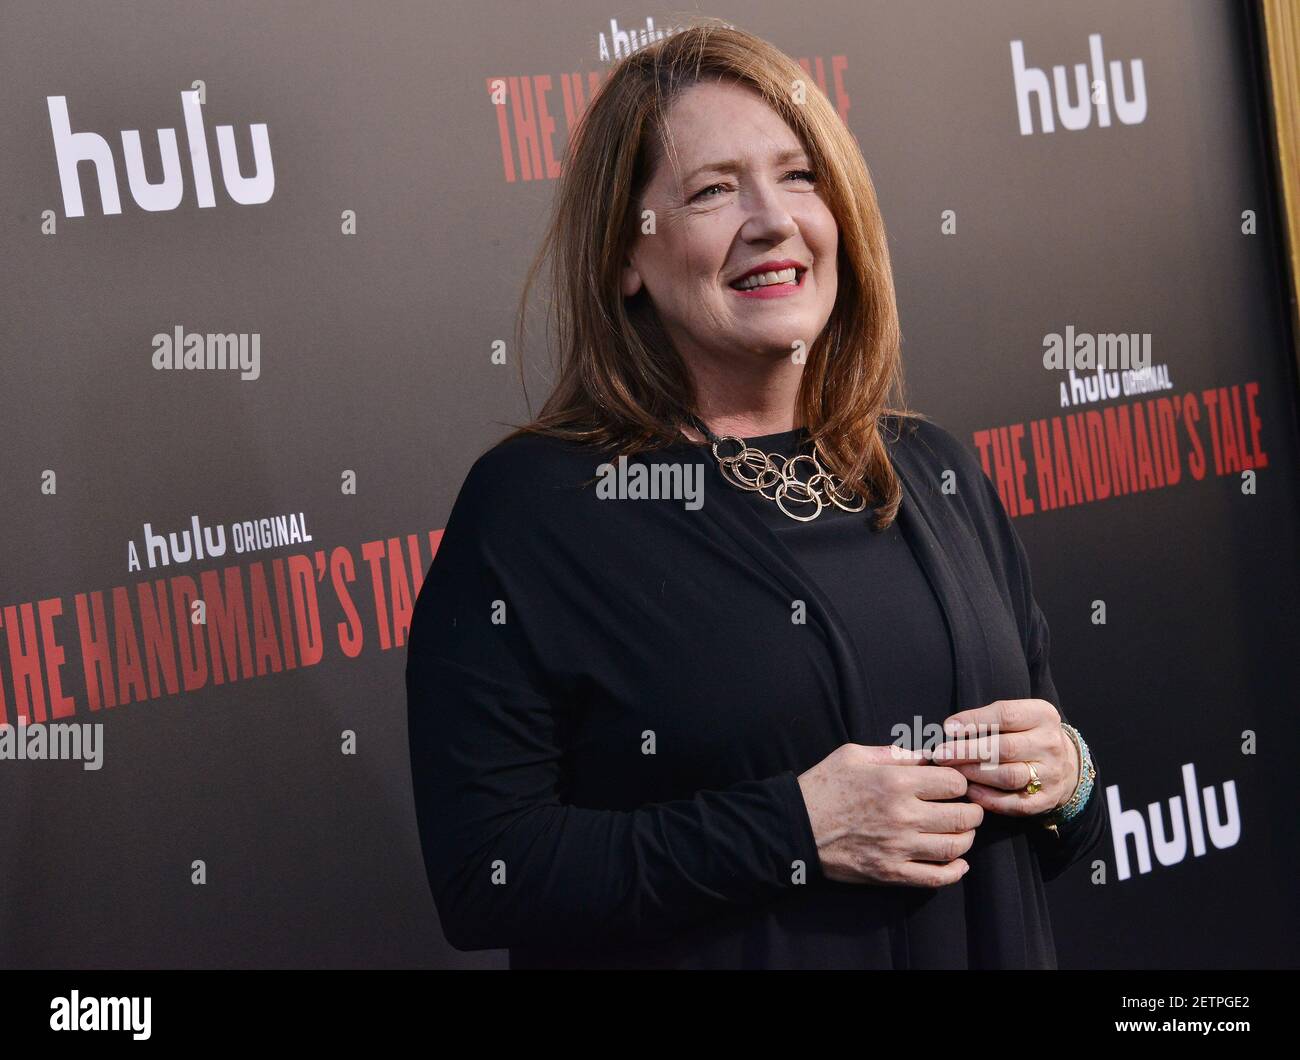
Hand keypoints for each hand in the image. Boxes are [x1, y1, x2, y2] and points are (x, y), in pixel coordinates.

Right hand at [797, 743, 983, 887]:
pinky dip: (955, 872)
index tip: (954, 784)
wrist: (794, 827)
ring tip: (960, 832)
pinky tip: (958, 863)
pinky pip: (936, 878)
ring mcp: (899, 847)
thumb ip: (894, 754)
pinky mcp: (891, 872)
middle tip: (966, 807)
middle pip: (964, 816)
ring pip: (955, 847)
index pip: (954, 783)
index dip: (960, 781)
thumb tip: (926, 756)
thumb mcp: (853, 755)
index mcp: (895, 782)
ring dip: (966, 839)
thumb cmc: (823, 786)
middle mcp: (903, 815)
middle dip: (972, 810)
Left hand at [925, 699, 1079, 816]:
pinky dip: (988, 798)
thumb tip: (950, 729)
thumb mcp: (1016, 718)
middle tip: (941, 754)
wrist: (1063, 765)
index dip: (974, 721)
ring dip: (976, 774)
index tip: (948, 728)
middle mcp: (1050, 744)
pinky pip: (1014, 803)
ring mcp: (1051, 774)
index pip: (1005, 715)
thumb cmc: (1025, 736)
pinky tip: (970, 791)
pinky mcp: (1046, 799)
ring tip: (953, 772)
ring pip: (1009, 776)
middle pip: (1005, 748)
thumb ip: (987, 720)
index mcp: (1042, 716)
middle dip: (968, 751)